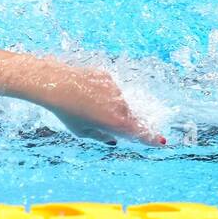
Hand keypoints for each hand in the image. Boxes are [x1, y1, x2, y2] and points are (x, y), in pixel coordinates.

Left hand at [29, 60, 165, 146]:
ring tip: (86, 106)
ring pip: (118, 101)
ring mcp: (115, 89)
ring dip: (109, 105)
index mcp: (116, 123)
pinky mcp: (107, 77)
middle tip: (104, 120)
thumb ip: (101, 137)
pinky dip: (101, 92)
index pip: (141, 133)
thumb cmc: (67, 112)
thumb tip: (113, 139)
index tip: (161, 141)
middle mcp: (120, 106)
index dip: (151, 138)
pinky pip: (108, 88)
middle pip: (129, 117)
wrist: (56, 85)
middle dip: (123, 121)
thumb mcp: (82, 132)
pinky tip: (85, 92)